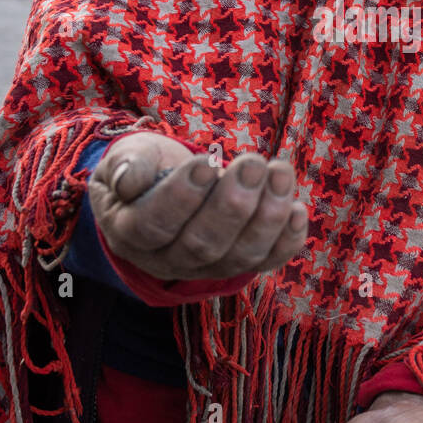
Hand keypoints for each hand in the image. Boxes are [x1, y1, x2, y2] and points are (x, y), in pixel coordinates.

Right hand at [87, 131, 308, 280]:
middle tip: (252, 164)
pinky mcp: (240, 264)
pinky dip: (287, 240)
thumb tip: (129, 181)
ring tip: (280, 173)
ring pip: (239, 256)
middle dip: (232, 205)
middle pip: (202, 245)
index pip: (153, 225)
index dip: (181, 197)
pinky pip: (266, 261)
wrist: (163, 187)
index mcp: (129, 232)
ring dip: (266, 216)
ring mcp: (207, 268)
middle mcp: (168, 260)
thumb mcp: (127, 155)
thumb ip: (125, 165)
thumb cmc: (144, 166)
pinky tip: (298, 210)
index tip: (207, 162)